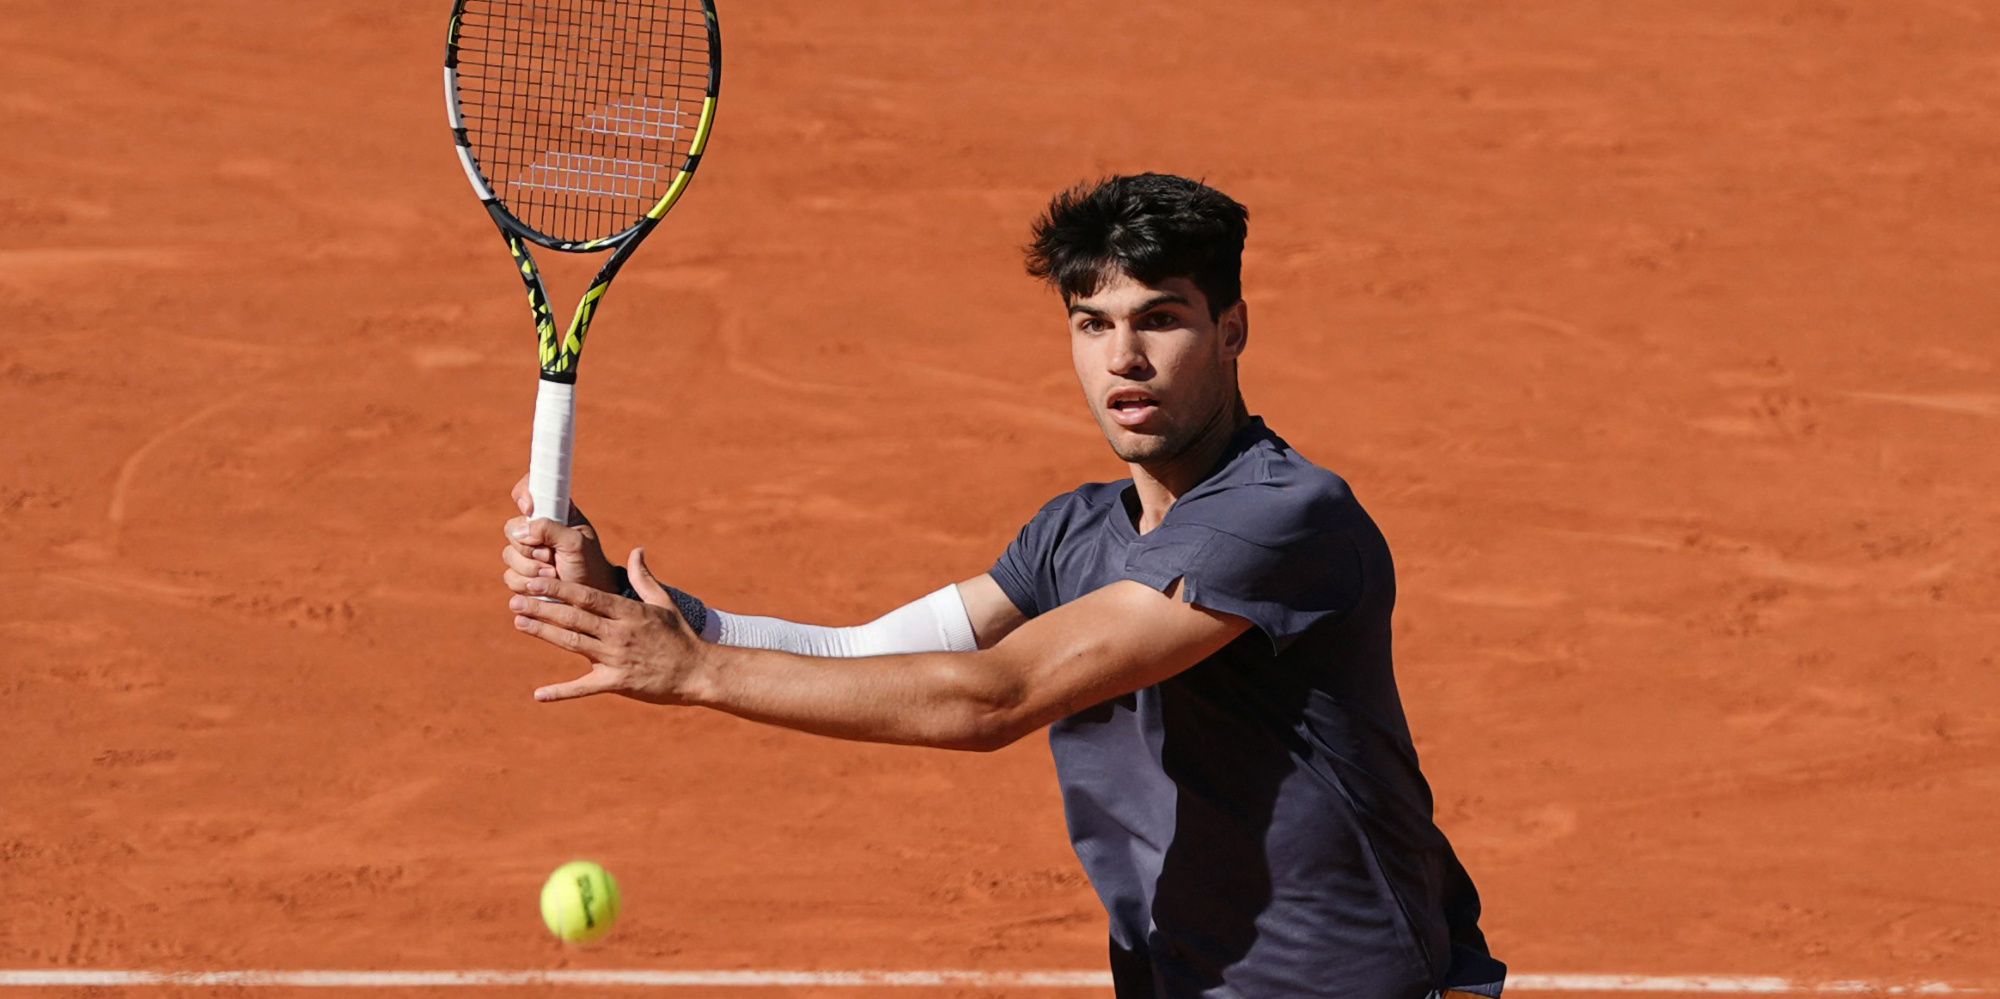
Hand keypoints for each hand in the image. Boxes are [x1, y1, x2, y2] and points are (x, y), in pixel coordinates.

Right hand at [501, 473, 615, 592]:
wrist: (588, 598)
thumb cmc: (588, 564)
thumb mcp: (576, 543)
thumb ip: (550, 529)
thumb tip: (521, 530)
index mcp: (554, 512)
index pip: (530, 489)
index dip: (523, 495)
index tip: (528, 509)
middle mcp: (537, 529)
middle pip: (512, 528)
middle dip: (531, 547)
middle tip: (551, 556)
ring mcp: (526, 551)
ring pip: (509, 554)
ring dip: (531, 568)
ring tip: (553, 572)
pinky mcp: (520, 573)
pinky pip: (509, 575)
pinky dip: (526, 583)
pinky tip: (544, 584)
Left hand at [509, 548, 706, 703]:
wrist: (699, 672)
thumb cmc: (681, 636)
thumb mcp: (665, 603)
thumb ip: (644, 578)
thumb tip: (636, 550)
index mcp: (628, 612)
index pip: (586, 596)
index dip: (558, 588)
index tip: (535, 580)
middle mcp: (619, 634)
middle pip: (573, 617)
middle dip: (542, 607)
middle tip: (515, 599)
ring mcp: (617, 659)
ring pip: (573, 643)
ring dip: (544, 633)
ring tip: (519, 622)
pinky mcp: (618, 683)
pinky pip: (585, 688)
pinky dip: (562, 692)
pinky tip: (539, 694)